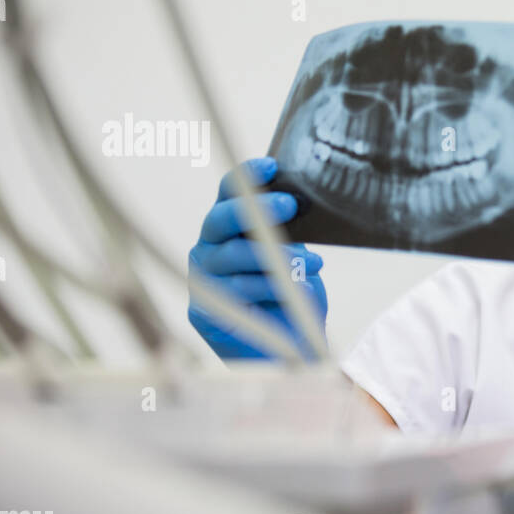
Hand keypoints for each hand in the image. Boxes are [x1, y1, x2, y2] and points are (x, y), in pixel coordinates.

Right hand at [187, 157, 327, 359]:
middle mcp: (208, 249)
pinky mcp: (203, 310)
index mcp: (228, 230)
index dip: (247, 176)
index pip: (229, 193)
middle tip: (290, 205)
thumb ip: (289, 232)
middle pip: (221, 219)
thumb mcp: (298, 258)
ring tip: (311, 265)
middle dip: (257, 209)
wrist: (293, 348)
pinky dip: (270, 289)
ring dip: (278, 257)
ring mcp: (202, 279)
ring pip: (235, 255)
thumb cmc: (294, 297)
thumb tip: (296, 202)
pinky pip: (237, 289)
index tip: (273, 165)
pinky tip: (293, 292)